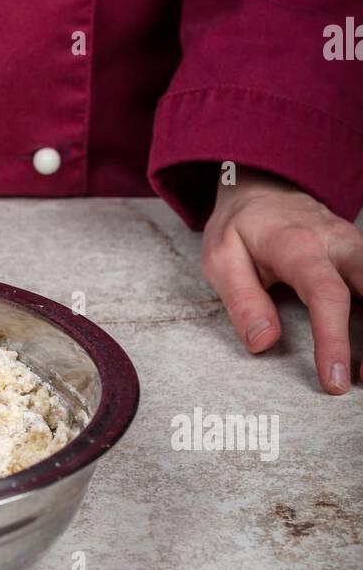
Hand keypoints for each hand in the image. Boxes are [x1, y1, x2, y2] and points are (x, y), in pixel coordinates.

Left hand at [202, 166, 362, 393]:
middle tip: (362, 379)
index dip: (334, 340)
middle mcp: (338, 244)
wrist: (263, 189)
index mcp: (298, 245)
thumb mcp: (221, 259)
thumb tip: (263, 342)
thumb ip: (242, 301)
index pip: (327, 295)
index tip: (334, 380)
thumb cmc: (241, 227)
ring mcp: (357, 249)